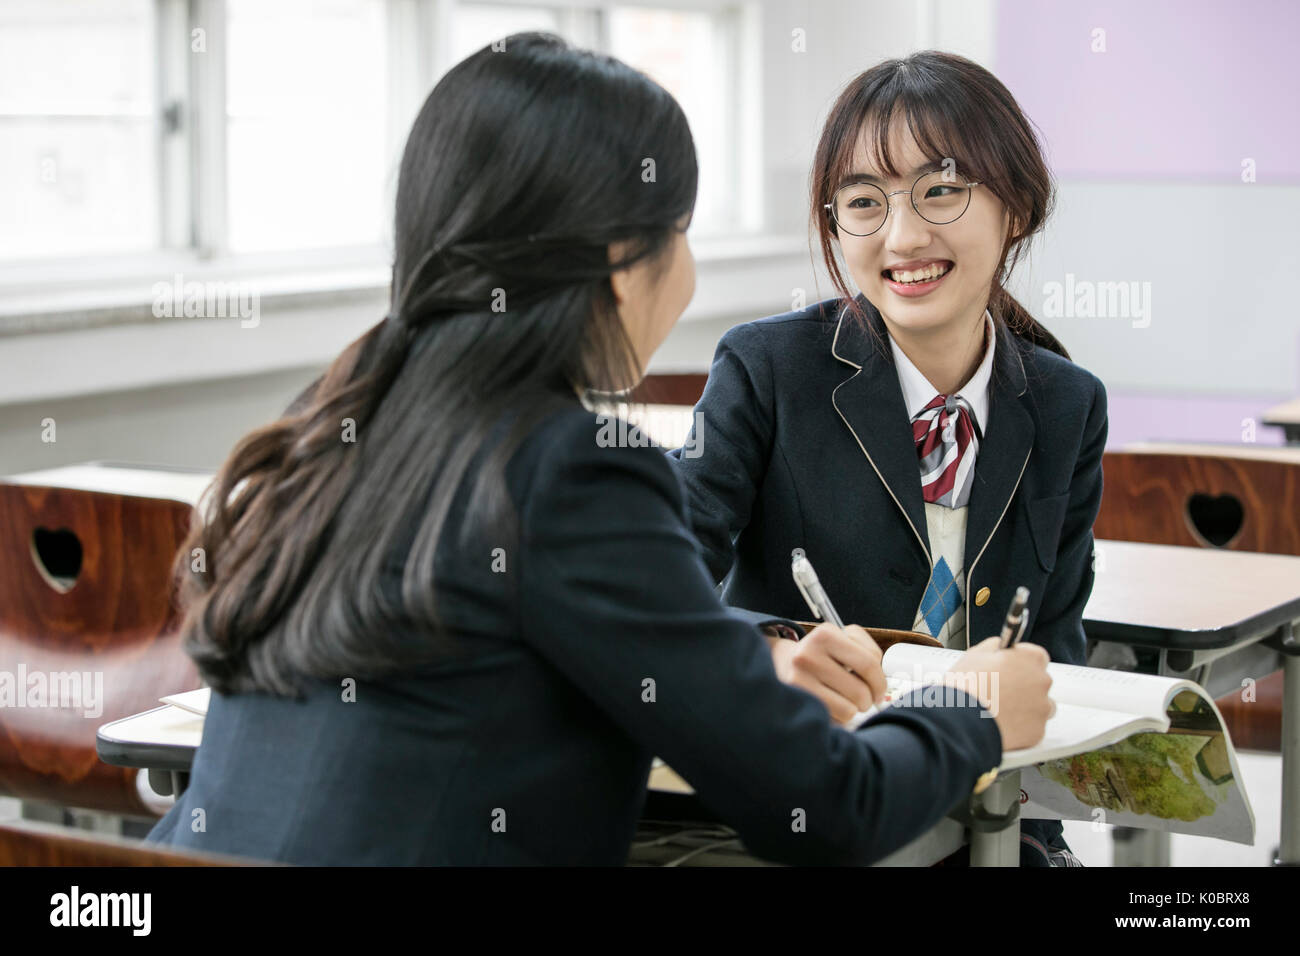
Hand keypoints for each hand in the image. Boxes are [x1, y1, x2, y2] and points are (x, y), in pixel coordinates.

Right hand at [768, 623, 886, 724]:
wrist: (779, 663)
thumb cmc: (820, 655)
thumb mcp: (841, 640)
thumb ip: (867, 652)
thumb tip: (882, 685)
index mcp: (826, 634)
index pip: (870, 661)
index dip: (881, 681)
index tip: (879, 690)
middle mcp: (810, 653)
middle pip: (861, 689)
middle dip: (869, 699)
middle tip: (865, 700)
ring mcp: (800, 677)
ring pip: (850, 707)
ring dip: (853, 709)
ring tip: (845, 701)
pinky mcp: (797, 698)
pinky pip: (835, 717)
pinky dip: (839, 717)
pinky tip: (831, 707)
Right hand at [944, 637, 1055, 750]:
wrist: (962, 722)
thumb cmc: (967, 688)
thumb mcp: (974, 654)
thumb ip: (994, 646)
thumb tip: (999, 646)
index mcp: (1030, 658)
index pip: (1035, 656)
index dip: (1019, 663)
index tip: (1008, 668)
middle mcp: (1042, 681)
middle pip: (1038, 682)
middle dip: (1022, 686)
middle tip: (998, 691)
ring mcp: (1042, 708)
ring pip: (1039, 706)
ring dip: (1025, 707)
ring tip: (1000, 710)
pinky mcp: (1037, 731)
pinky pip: (1032, 727)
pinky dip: (1020, 727)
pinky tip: (1001, 724)